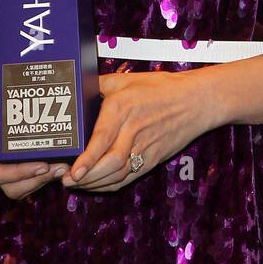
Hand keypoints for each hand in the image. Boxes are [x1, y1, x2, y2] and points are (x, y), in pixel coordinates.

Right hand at [0, 45, 68, 199]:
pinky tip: (61, 155)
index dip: (20, 175)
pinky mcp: (17, 140)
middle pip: (10, 183)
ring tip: (63, 165)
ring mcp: (4, 145)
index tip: (44, 165)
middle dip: (36, 180)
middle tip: (61, 168)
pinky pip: (28, 164)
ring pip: (20, 180)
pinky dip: (44, 166)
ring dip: (42, 178)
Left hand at [60, 68, 213, 191]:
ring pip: (118, 175)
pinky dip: (110, 185)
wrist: (196, 102)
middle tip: (67, 180)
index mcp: (123, 107)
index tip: (73, 171)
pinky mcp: (152, 160)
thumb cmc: (162, 88)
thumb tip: (77, 86)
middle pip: (109, 163)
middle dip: (86, 177)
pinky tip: (96, 185)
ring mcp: (145, 148)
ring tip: (76, 184)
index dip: (87, 159)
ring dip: (95, 184)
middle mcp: (133, 130)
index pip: (102, 139)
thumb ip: (100, 83)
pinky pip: (129, 178)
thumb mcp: (128, 78)